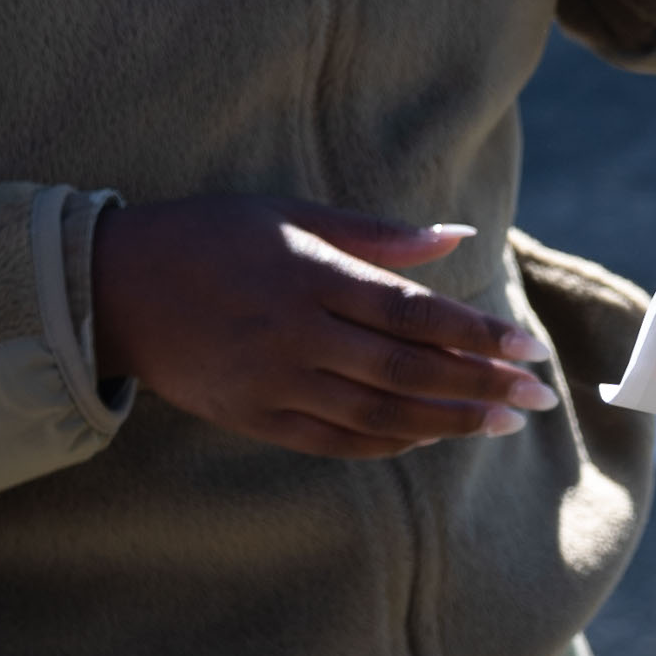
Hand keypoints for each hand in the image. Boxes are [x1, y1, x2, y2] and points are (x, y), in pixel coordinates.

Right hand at [93, 194, 558, 459]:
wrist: (115, 289)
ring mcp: (273, 383)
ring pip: (377, 411)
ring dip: (447, 420)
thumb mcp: (292, 215)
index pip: (412, 312)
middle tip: (540, 397)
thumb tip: (456, 237)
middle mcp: (296, 335)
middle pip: (406, 368)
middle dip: (480, 385)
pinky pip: (334, 440)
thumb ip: (378, 235)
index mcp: (311, 276)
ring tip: (503, 422)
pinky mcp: (253, 417)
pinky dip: (388, 440)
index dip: (475, 334)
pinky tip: (431, 436)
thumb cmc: (213, 236)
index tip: (528, 347)